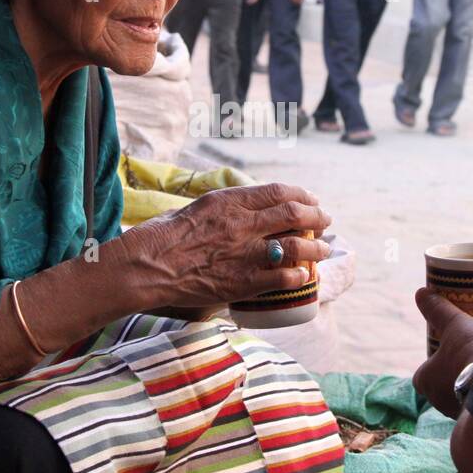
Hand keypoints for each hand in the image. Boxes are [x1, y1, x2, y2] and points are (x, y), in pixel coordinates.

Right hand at [122, 183, 333, 309]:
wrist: (146, 267)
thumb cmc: (161, 237)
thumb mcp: (193, 209)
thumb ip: (220, 209)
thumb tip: (237, 211)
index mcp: (228, 201)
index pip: (277, 191)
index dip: (301, 194)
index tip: (311, 198)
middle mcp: (242, 223)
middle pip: (294, 214)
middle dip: (317, 216)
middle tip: (326, 220)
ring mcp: (244, 253)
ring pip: (296, 245)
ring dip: (316, 247)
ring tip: (324, 249)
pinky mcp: (242, 281)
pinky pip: (282, 277)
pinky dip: (298, 275)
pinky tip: (303, 276)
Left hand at [411, 288, 472, 418]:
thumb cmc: (471, 354)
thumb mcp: (455, 324)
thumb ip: (437, 310)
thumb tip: (421, 292)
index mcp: (424, 382)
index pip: (424, 374)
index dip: (437, 362)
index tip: (453, 352)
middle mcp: (438, 403)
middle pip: (445, 387)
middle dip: (459, 376)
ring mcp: (461, 416)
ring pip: (466, 400)